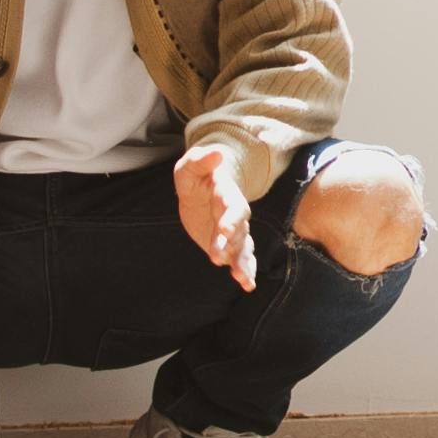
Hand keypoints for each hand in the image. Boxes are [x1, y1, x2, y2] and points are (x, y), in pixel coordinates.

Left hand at [174, 144, 256, 291]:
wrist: (203, 189)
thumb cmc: (196, 176)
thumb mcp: (190, 167)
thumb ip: (201, 160)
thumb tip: (216, 153)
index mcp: (226, 194)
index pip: (233, 206)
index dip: (231, 217)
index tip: (225, 229)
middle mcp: (234, 214)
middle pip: (239, 230)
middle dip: (231, 244)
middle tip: (219, 257)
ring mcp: (234, 231)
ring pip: (243, 248)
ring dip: (242, 263)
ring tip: (242, 279)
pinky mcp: (229, 245)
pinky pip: (240, 258)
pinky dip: (245, 270)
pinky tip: (247, 284)